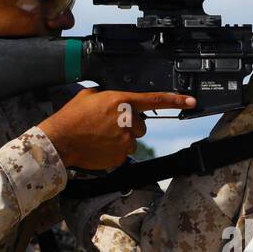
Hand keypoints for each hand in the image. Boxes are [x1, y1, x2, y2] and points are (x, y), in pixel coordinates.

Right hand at [39, 88, 195, 169]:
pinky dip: (115, 151)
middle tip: (108, 125)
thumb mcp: (90, 95)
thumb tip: (118, 100)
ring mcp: (125, 139)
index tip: (191, 102)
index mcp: (121, 101)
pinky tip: (100, 146)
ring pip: (133, 139)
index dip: (176, 100)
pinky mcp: (121, 155)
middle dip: (129, 125)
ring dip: (121, 138)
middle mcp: (127, 120)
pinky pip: (125, 153)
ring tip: (100, 136)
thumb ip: (110, 96)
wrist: (61, 140)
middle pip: (141, 124)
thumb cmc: (72, 117)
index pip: (155, 100)